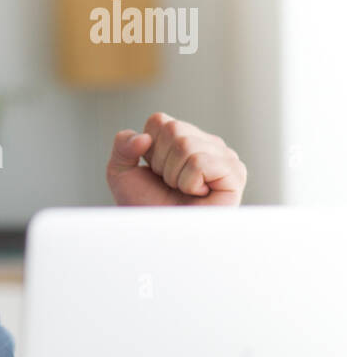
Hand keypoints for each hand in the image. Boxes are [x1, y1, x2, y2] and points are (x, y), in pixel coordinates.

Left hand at [106, 112, 245, 205]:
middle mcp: (207, 143)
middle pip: (173, 129)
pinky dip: (189, 182)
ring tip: (183, 191)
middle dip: (161, 162)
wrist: (159, 235)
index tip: (154, 172)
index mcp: (184, 137)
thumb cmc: (145, 205)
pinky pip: (201, 162)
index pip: (159, 121)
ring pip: (186, 145)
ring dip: (174, 175)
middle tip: (169, 184)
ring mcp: (224, 157)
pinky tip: (198, 195)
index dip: (147, 150)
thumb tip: (144, 137)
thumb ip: (123, 145)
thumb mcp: (120, 172)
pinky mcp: (235, 174)